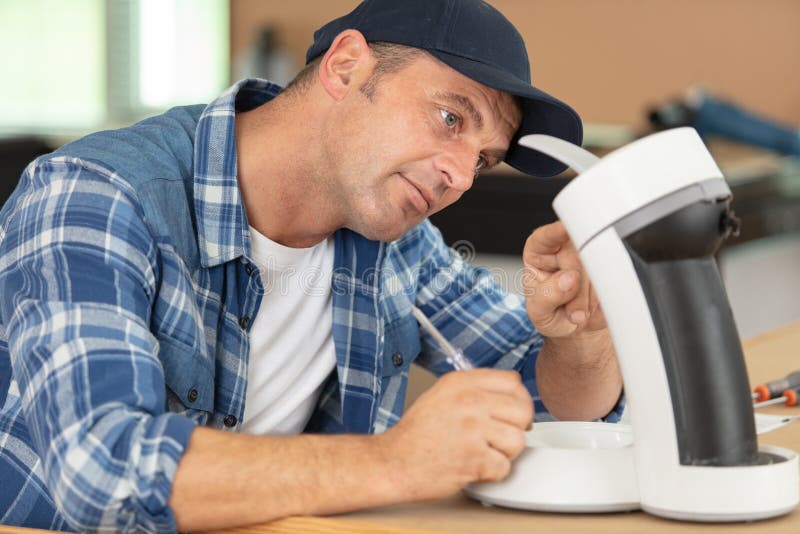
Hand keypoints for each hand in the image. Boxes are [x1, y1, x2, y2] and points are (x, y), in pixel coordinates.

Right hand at [381, 369, 532, 499]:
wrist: (393, 462)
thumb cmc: (417, 434)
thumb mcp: (441, 396)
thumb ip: (475, 390)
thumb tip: (512, 393)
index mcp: (461, 383)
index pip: (512, 381)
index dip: (517, 399)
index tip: (510, 412)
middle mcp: (468, 401)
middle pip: (523, 410)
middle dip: (516, 427)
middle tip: (500, 436)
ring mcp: (472, 430)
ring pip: (518, 440)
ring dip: (504, 452)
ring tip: (483, 452)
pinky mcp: (474, 459)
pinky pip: (504, 466)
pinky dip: (491, 472)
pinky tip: (474, 466)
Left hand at [523, 221, 605, 336]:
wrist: (578, 329)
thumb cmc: (553, 315)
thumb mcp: (539, 312)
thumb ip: (546, 296)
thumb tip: (567, 278)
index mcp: (540, 253)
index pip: (547, 236)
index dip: (557, 231)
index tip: (565, 228)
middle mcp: (564, 249)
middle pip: (577, 256)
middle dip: (577, 289)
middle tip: (573, 311)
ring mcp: (589, 256)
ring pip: (599, 267)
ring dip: (591, 297)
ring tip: (579, 310)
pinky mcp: (610, 266)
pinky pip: (615, 276)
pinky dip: (605, 296)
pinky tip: (593, 305)